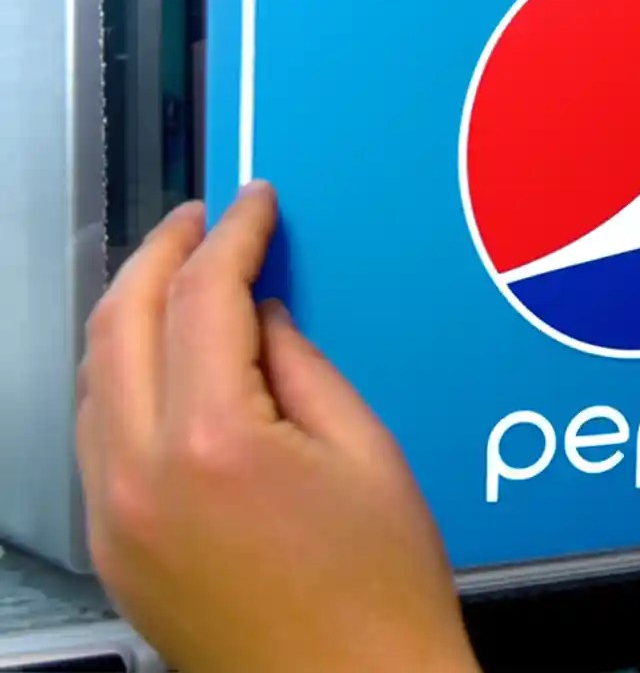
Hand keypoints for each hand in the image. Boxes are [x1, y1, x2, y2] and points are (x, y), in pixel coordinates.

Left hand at [76, 182, 478, 672]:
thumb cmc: (380, 598)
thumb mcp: (369, 454)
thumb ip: (303, 367)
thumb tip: (260, 318)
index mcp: (213, 445)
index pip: (201, 298)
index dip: (231, 235)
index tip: (252, 205)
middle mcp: (138, 478)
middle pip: (119, 321)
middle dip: (160, 253)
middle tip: (202, 219)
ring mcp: (114, 519)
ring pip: (94, 375)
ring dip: (133, 312)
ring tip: (184, 280)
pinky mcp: (116, 549)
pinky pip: (99, 433)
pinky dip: (127, 377)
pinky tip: (169, 363)